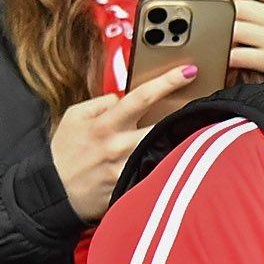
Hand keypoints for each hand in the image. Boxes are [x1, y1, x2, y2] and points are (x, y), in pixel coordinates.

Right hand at [48, 66, 198, 220]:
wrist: (54, 192)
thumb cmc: (65, 151)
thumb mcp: (73, 118)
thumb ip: (100, 103)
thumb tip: (123, 97)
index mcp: (105, 124)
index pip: (141, 97)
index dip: (167, 82)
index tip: (190, 71)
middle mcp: (119, 146)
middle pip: (163, 126)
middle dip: (187, 116)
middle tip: (209, 107)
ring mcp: (127, 169)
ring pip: (166, 152)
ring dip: (185, 142)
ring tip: (205, 135)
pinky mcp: (132, 188)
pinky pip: (158, 174)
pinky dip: (173, 167)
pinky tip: (186, 164)